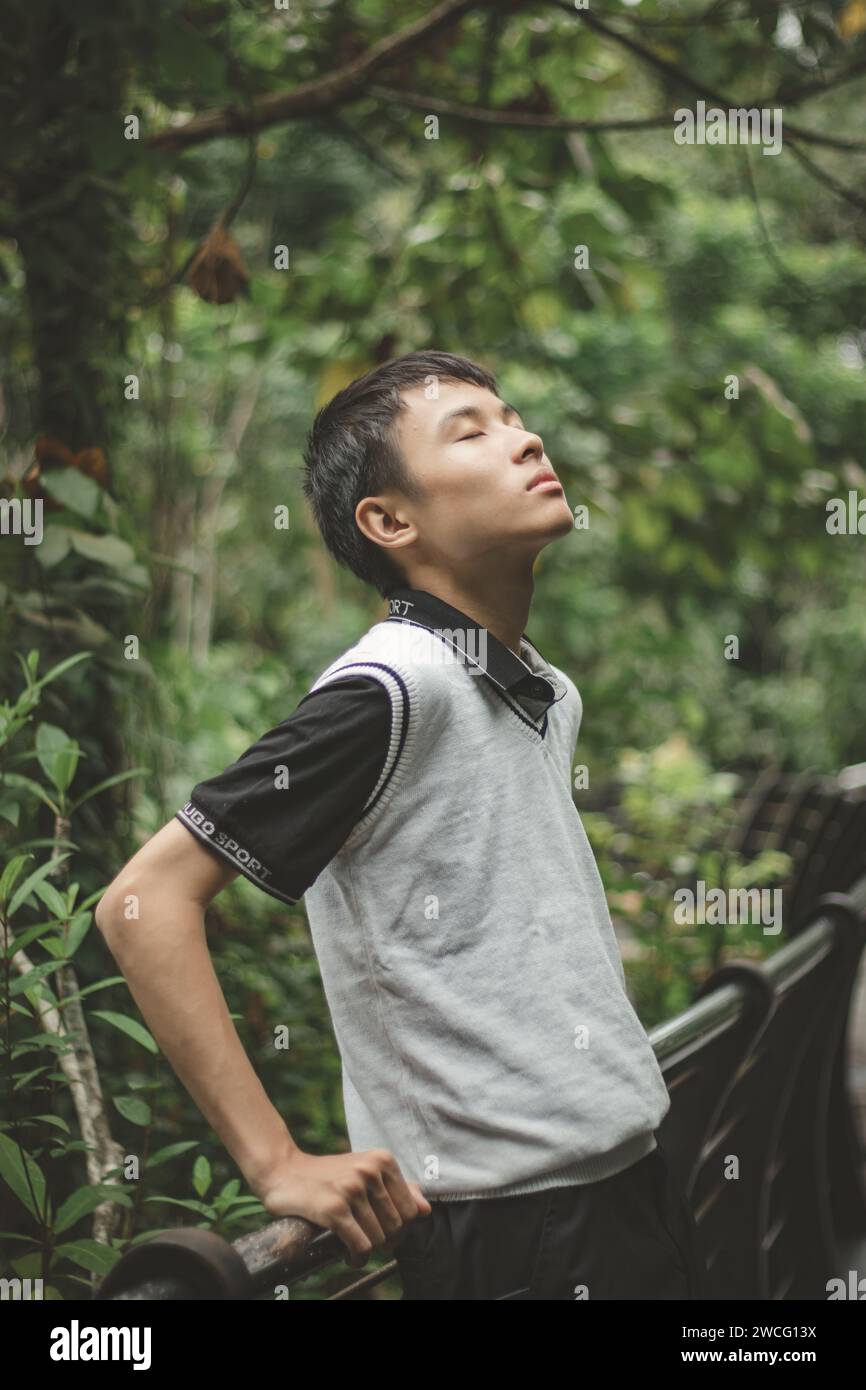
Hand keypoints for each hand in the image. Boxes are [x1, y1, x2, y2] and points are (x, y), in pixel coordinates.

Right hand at [254, 1147, 432, 1268]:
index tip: (384, 1232)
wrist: (283, 1171)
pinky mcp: (334, 1208)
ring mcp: (352, 1188)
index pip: (411, 1211)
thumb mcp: (364, 1173)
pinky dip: (357, 1258)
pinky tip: (347, 1254)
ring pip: (379, 1239)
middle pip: (396, 1227)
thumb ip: (397, 1188)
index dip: (400, 1229)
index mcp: (382, 1160)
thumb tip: (425, 1209)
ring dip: (367, 1251)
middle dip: (383, 1241)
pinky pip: (361, 1246)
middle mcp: (370, 1171)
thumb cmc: (328, 1175)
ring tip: (354, 1246)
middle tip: (366, 1240)